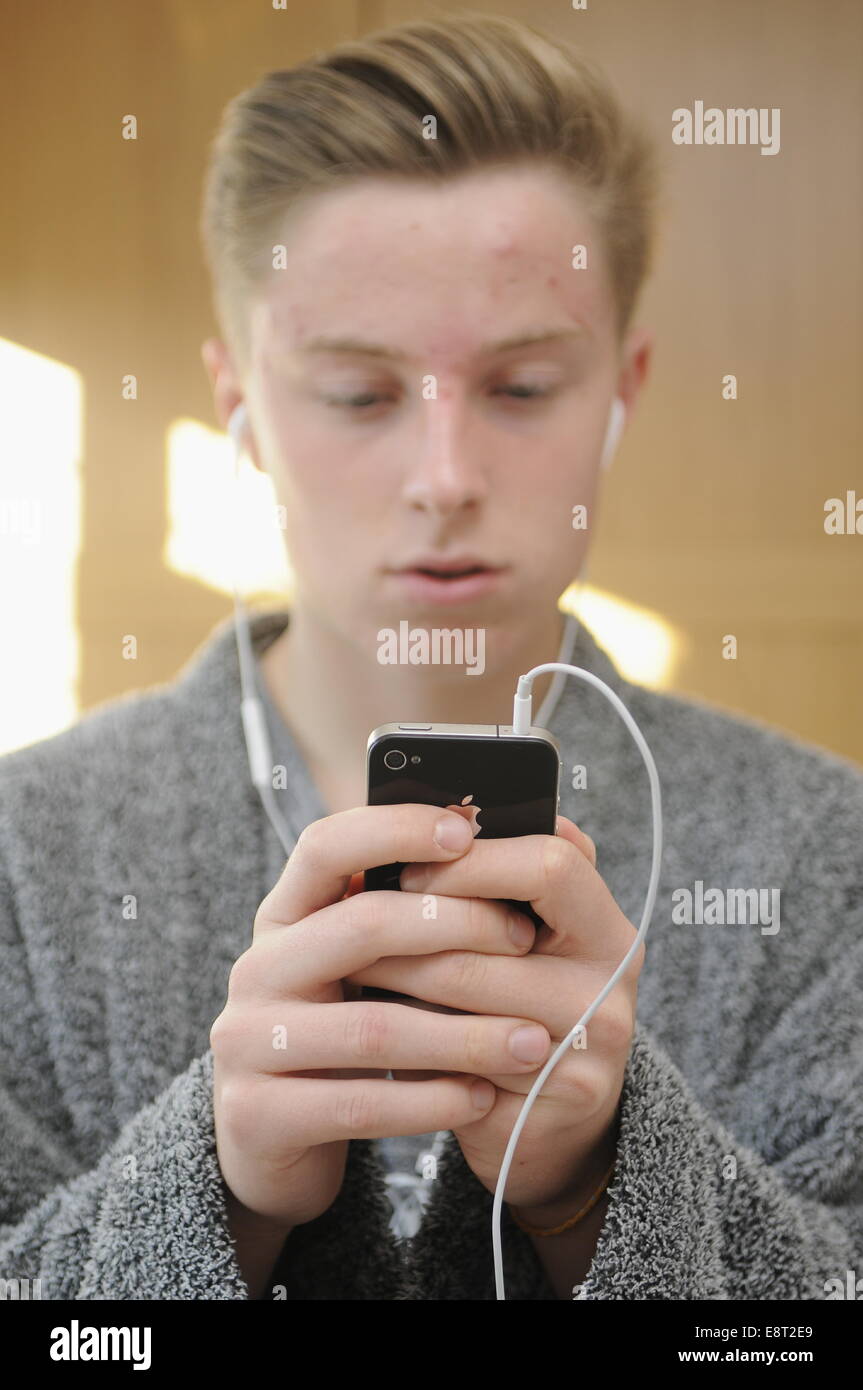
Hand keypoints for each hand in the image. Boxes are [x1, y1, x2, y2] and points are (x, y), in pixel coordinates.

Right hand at [210, 803, 558, 1236]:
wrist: (267, 1141)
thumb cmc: (336, 1034)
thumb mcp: (352, 967)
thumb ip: (397, 915)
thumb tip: (489, 842)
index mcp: (281, 916)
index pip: (327, 846)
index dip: (396, 829)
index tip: (468, 830)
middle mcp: (257, 969)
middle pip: (363, 927)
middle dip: (457, 926)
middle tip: (526, 940)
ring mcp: (248, 1043)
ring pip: (374, 1029)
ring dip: (464, 1035)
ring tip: (531, 1041)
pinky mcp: (258, 1115)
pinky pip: (361, 1103)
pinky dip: (430, 1101)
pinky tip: (481, 1099)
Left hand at [344, 816, 643, 1216]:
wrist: (544, 1125)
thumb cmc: (515, 1004)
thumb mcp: (527, 938)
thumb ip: (503, 878)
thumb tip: (443, 806)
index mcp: (605, 925)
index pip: (550, 863)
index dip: (474, 860)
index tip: (412, 870)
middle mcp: (611, 982)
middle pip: (497, 932)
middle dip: (413, 926)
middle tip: (353, 922)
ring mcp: (590, 1048)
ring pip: (466, 996)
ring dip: (395, 979)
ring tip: (350, 965)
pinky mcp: (550, 1103)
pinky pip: (458, 1060)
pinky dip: (408, 1041)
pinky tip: (376, 1028)